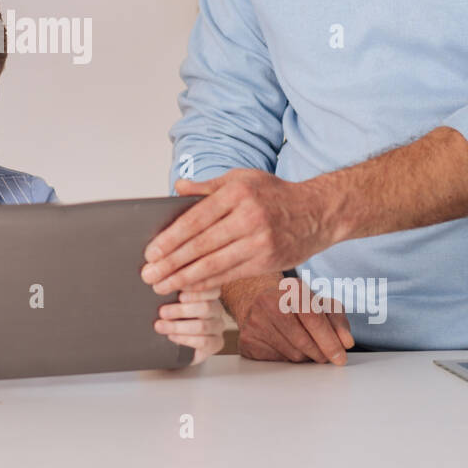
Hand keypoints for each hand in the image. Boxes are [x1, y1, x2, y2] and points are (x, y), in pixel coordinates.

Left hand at [141, 169, 335, 293]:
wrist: (318, 212)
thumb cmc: (275, 194)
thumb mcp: (242, 178)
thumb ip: (208, 186)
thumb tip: (177, 188)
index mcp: (237, 193)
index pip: (195, 219)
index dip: (170, 239)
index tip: (151, 252)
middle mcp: (248, 217)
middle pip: (201, 245)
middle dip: (171, 263)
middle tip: (148, 276)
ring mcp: (260, 242)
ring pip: (214, 264)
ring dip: (184, 279)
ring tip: (162, 286)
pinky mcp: (268, 261)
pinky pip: (230, 274)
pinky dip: (208, 284)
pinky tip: (190, 289)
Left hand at [155, 288, 224, 365]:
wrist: (176, 343)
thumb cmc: (172, 316)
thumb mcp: (171, 302)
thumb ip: (171, 294)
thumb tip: (159, 288)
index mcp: (208, 293)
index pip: (208, 289)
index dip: (193, 290)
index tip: (176, 293)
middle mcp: (216, 308)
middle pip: (205, 307)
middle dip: (180, 310)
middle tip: (161, 312)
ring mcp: (218, 326)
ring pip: (202, 326)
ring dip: (178, 326)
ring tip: (160, 326)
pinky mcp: (216, 343)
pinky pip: (203, 342)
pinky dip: (184, 339)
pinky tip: (171, 336)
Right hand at [231, 275, 353, 364]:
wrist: (256, 302)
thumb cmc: (294, 305)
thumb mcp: (320, 305)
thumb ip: (338, 321)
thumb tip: (346, 342)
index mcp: (291, 289)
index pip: (313, 319)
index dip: (330, 341)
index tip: (340, 358)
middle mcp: (268, 302)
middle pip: (304, 341)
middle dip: (320, 353)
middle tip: (325, 355)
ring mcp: (254, 322)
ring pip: (292, 354)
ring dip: (305, 357)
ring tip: (304, 347)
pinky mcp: (247, 341)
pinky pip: (277, 361)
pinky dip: (287, 359)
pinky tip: (286, 347)